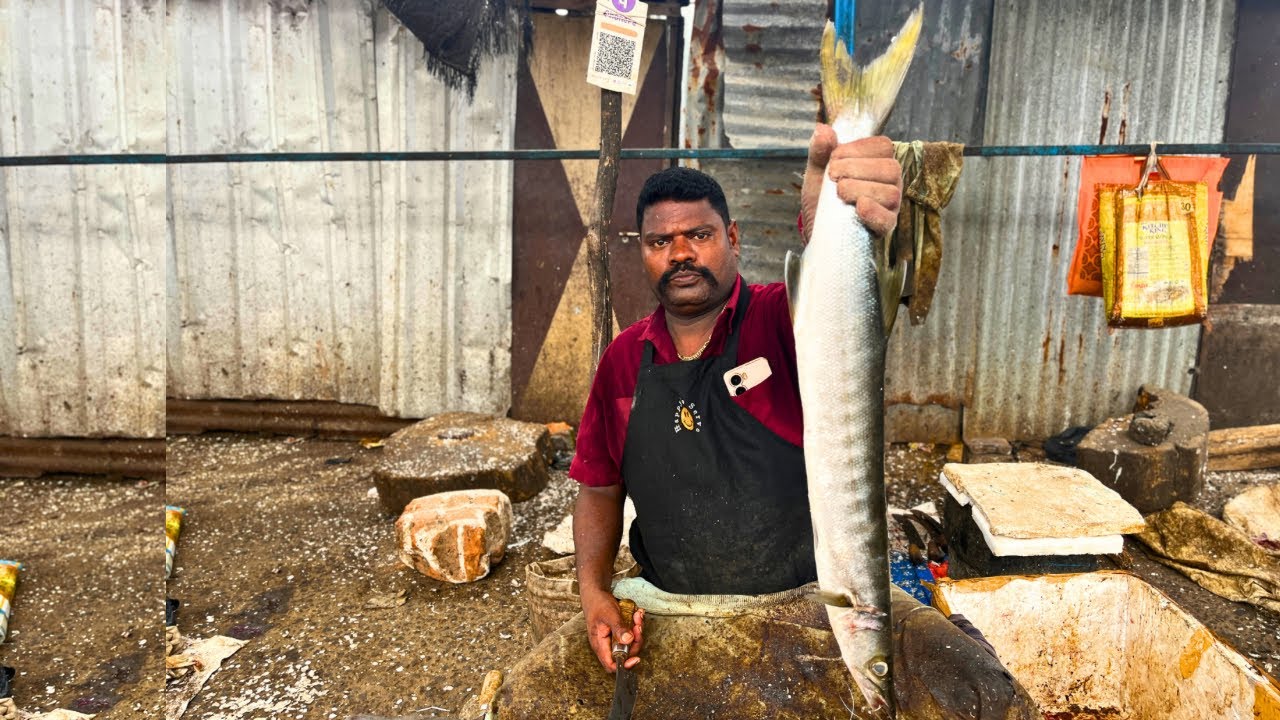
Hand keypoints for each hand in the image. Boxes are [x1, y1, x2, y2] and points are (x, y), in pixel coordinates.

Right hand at [582, 590, 644, 671]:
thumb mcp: (609, 615)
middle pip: (626, 653)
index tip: (636, 658)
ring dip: (637, 630)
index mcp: (600, 644)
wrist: (595, 593)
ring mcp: (613, 638)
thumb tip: (628, 640)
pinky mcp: (619, 632)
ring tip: (637, 616)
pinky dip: (636, 624)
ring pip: (630, 643)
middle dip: (635, 641)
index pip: (611, 664)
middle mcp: (606, 644)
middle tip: (638, 626)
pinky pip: (631, 633)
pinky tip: (636, 614)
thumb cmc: (598, 603)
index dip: (624, 665)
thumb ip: (618, 628)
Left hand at [801, 124, 902, 242]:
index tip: (834, 158)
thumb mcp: (817, 172)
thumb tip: (822, 129)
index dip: (858, 148)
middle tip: (833, 176)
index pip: (883, 146)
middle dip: (856, 169)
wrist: (815, 229)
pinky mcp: (884, 228)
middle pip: (890, 168)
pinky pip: (888, 219)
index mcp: (877, 163)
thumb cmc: (821, 198)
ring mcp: (889, 206)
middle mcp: (889, 182)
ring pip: (890, 192)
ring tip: (839, 193)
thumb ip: (820, 151)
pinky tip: (859, 206)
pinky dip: (874, 211)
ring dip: (860, 189)